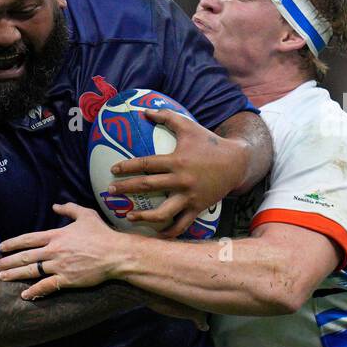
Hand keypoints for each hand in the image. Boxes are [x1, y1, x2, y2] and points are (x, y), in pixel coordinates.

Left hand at [0, 202, 124, 298]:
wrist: (116, 254)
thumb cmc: (102, 234)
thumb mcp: (86, 215)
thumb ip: (69, 209)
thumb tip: (55, 206)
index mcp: (56, 235)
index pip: (28, 239)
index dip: (13, 243)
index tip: (1, 247)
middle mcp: (54, 251)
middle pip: (26, 256)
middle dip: (8, 261)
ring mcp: (59, 266)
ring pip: (32, 271)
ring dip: (15, 274)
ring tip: (2, 277)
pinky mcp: (67, 280)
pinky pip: (46, 286)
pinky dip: (34, 291)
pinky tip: (24, 294)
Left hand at [108, 108, 246, 237]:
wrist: (237, 162)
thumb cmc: (209, 142)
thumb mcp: (189, 126)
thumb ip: (166, 117)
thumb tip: (144, 110)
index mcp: (177, 161)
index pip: (146, 164)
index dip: (128, 166)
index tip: (113, 170)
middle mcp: (182, 180)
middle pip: (148, 186)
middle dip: (126, 189)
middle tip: (110, 192)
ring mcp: (190, 197)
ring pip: (163, 213)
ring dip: (144, 217)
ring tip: (128, 217)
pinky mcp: (197, 208)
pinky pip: (181, 225)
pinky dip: (168, 232)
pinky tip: (155, 235)